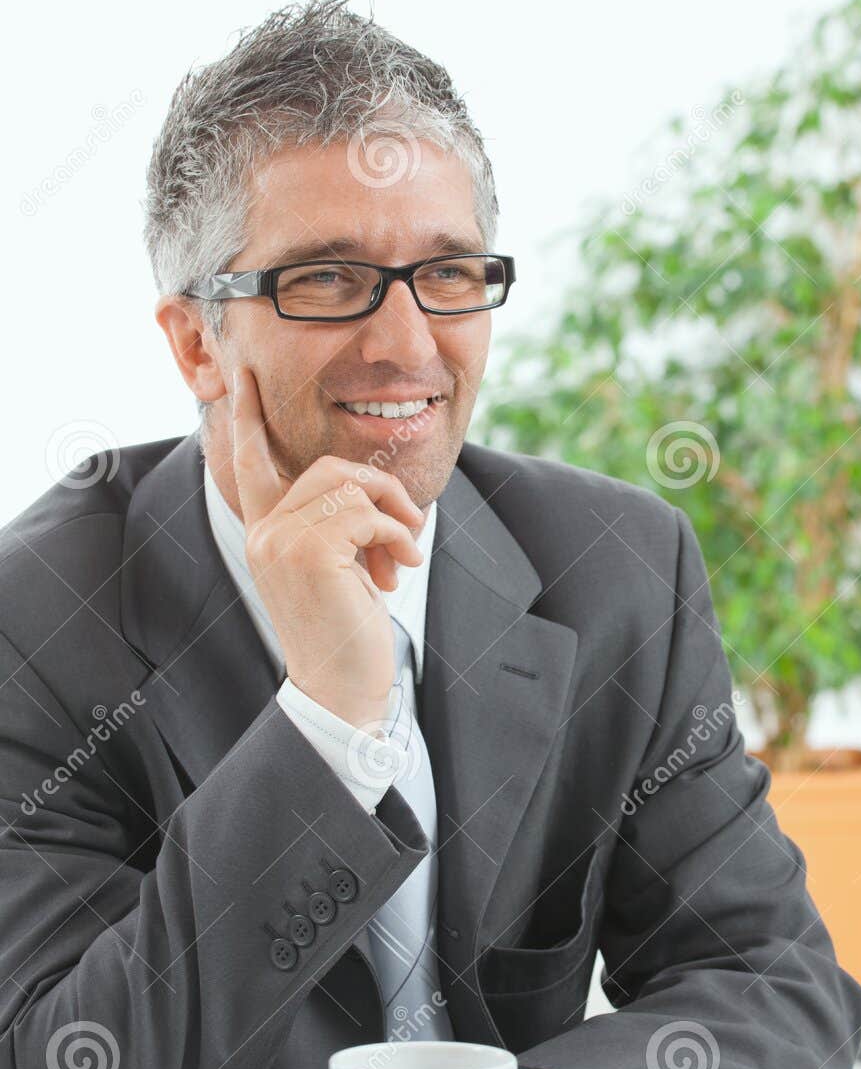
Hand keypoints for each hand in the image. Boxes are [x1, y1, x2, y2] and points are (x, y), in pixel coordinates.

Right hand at [230, 364, 424, 730]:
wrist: (339, 690)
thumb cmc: (346, 634)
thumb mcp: (341, 568)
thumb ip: (339, 525)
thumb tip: (373, 489)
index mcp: (265, 534)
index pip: (250, 463)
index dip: (248, 419)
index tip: (244, 379)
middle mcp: (264, 532)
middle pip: (329, 469)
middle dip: (380, 490)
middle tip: (408, 530)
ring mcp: (282, 539)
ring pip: (351, 486)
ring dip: (395, 517)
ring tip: (404, 557)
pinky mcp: (309, 550)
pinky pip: (367, 514)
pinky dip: (397, 536)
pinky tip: (401, 568)